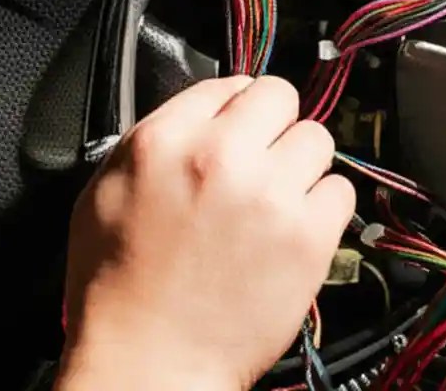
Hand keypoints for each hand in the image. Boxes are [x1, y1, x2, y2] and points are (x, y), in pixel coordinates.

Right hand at [56, 76, 355, 390]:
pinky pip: (341, 189)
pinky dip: (325, 207)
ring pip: (318, 138)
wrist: (150, 363)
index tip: (240, 128)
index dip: (237, 108)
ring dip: (302, 165)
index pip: (228, 83)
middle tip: (263, 160)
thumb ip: (156, 142)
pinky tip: (295, 228)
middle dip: (274, 126)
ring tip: (278, 199)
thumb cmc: (119, 291)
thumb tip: (203, 116)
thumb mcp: (104, 194)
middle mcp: (220, 157)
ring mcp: (269, 194)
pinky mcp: (307, 234)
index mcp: (164, 141)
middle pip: (281, 96)